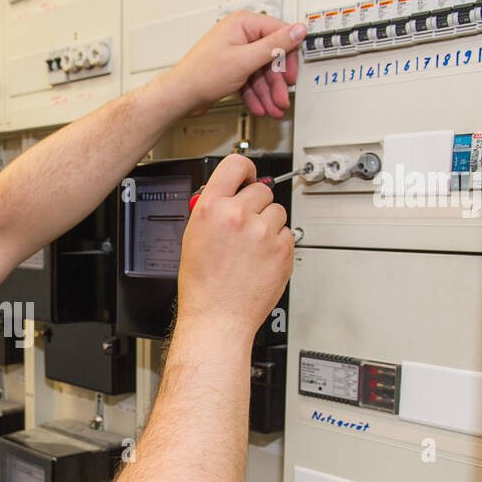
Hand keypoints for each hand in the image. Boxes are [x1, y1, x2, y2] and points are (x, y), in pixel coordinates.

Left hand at [168, 12, 305, 117]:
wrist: (180, 95)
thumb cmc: (201, 75)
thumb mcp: (245, 60)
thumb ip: (275, 45)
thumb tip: (299, 29)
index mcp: (242, 23)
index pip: (279, 33)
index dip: (288, 56)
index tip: (291, 75)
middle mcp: (239, 34)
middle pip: (270, 57)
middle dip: (276, 83)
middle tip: (282, 99)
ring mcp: (234, 51)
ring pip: (260, 71)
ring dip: (267, 92)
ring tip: (273, 108)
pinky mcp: (231, 67)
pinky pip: (250, 79)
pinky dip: (255, 94)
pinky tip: (259, 107)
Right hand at [176, 154, 293, 338]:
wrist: (218, 317)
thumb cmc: (203, 286)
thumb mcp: (194, 237)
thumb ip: (213, 210)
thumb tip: (230, 196)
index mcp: (211, 209)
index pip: (235, 164)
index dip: (244, 169)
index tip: (247, 176)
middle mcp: (238, 215)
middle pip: (262, 189)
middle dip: (256, 204)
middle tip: (246, 225)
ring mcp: (264, 232)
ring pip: (277, 212)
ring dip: (268, 224)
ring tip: (252, 247)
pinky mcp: (283, 249)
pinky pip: (287, 234)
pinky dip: (278, 244)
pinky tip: (260, 260)